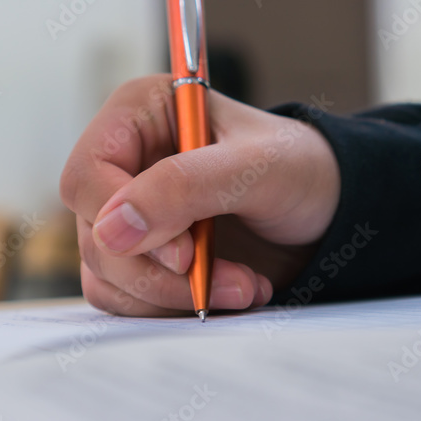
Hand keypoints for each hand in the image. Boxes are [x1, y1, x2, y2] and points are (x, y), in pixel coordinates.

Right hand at [59, 75, 340, 315]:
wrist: (332, 209)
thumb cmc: (302, 169)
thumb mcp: (255, 167)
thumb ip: (184, 187)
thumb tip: (110, 230)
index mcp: (141, 114)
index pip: (87, 176)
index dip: (124, 222)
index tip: (185, 253)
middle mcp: (126, 162)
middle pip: (96, 235)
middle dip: (163, 272)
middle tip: (235, 281)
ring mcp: (133, 211)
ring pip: (107, 273)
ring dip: (174, 295)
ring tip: (246, 287)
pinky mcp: (147, 253)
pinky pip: (128, 296)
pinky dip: (175, 306)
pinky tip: (232, 291)